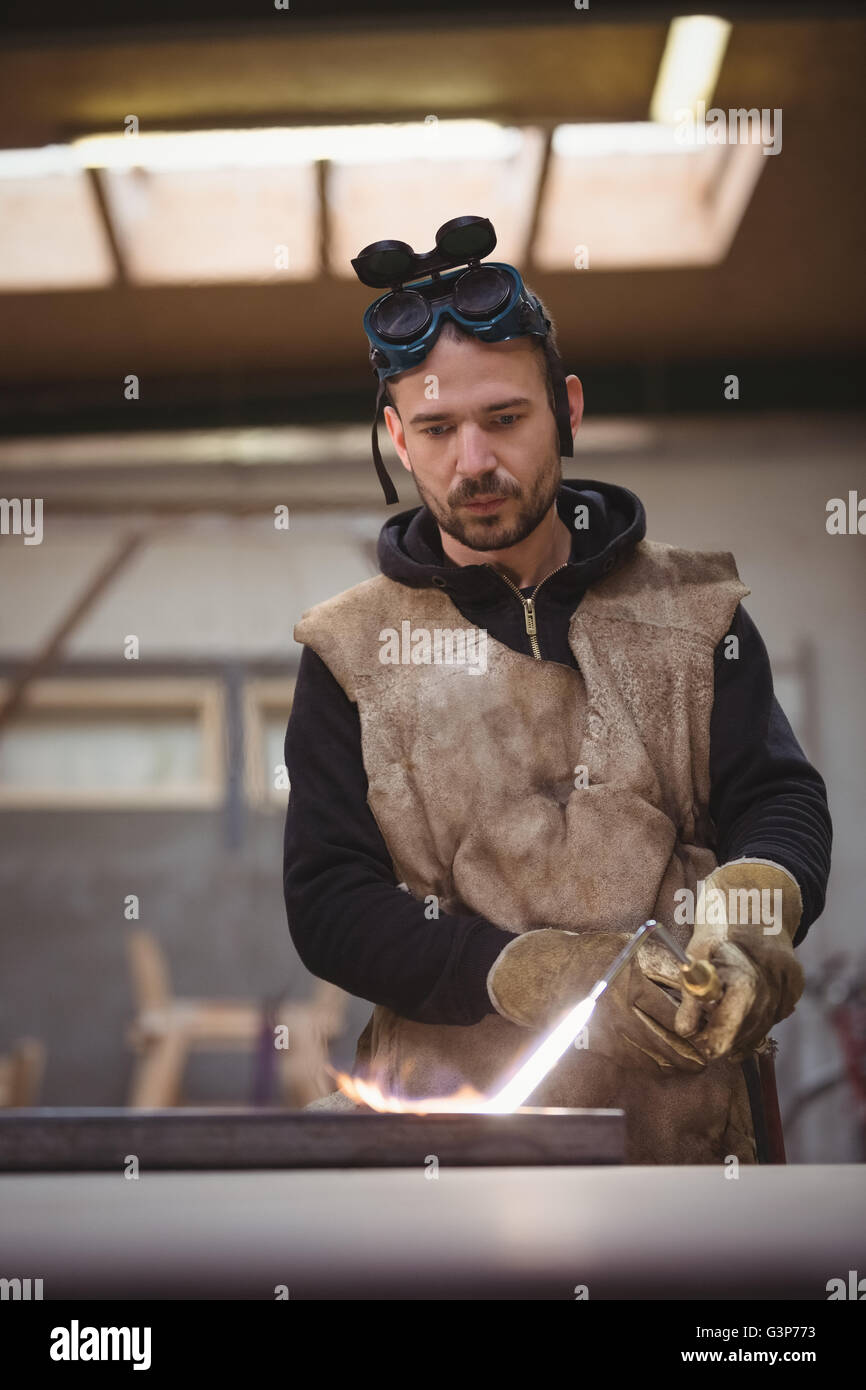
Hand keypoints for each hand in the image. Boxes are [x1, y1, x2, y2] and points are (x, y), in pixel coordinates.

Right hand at [487, 928, 705, 1073]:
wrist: (555, 972)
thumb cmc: (600, 954)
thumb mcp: (631, 946)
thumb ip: (662, 962)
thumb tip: (699, 979)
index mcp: (628, 981)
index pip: (672, 1009)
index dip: (697, 1021)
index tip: (713, 1025)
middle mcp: (617, 1009)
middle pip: (664, 1040)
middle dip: (690, 1052)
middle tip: (708, 1057)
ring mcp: (606, 1030)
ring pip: (650, 1057)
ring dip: (674, 1064)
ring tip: (693, 1065)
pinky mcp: (599, 1044)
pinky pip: (632, 1062)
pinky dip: (653, 1066)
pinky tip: (667, 1064)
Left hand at [673, 860, 804, 1061]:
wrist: (756, 891)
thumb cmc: (719, 917)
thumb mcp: (696, 947)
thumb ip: (692, 990)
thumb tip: (685, 1030)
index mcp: (745, 962)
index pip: (734, 1015)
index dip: (716, 1035)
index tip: (697, 1042)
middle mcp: (773, 974)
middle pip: (750, 1026)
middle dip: (724, 1037)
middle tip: (701, 1036)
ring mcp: (788, 979)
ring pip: (763, 1026)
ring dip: (739, 1033)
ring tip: (717, 1024)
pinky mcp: (796, 983)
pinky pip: (774, 1016)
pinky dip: (755, 1021)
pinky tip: (739, 1012)